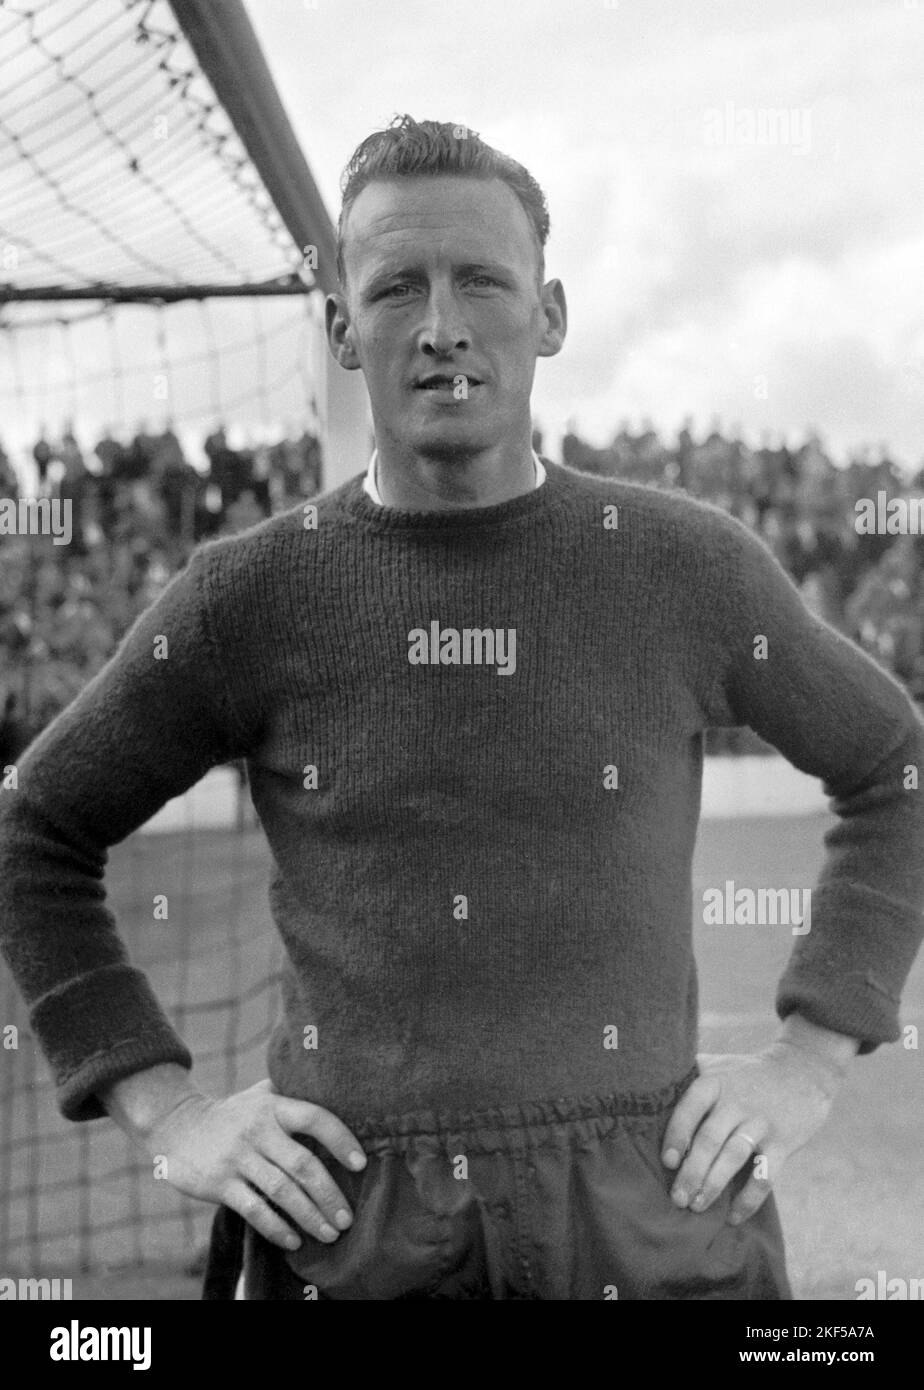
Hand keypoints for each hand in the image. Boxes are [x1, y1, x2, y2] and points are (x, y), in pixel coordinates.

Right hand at [144, 1079, 367, 1250]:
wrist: (176, 1126)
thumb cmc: (232, 1113)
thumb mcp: (259, 1094)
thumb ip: (292, 1092)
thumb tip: (337, 1092)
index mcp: (273, 1106)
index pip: (315, 1118)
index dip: (341, 1139)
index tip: (361, 1163)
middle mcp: (257, 1130)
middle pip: (302, 1164)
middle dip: (329, 1194)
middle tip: (347, 1218)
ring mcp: (238, 1157)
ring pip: (282, 1192)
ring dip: (309, 1216)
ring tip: (329, 1233)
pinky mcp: (220, 1183)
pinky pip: (254, 1210)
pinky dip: (277, 1228)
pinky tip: (294, 1240)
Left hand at [661, 1040, 848, 1224]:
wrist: (802, 1072)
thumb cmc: (747, 1074)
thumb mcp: (718, 1064)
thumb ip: (688, 1074)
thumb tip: (643, 1087)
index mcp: (716, 1081)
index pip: (691, 1106)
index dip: (677, 1134)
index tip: (667, 1161)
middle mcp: (737, 1100)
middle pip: (710, 1139)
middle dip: (691, 1171)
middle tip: (676, 1197)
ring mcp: (761, 1122)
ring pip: (733, 1157)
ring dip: (713, 1185)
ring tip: (696, 1206)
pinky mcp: (784, 1143)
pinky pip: (765, 1176)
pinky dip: (749, 1199)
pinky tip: (734, 1217)